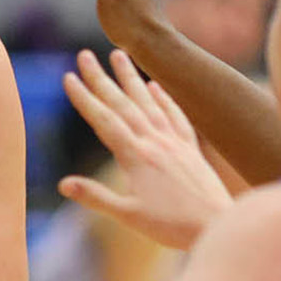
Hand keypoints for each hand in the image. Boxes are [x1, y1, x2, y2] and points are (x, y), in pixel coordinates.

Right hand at [61, 49, 232, 250]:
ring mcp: (174, 142)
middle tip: (85, 55)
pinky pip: (175, 115)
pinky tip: (155, 85)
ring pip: (148, 102)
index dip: (84, 98)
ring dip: (131, 78)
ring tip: (119, 54)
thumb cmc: (171, 226)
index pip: (104, 120)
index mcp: (136, 156)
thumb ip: (95, 197)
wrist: (217, 224)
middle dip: (101, 78)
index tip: (68, 77)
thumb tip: (63, 184)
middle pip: (123, 104)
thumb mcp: (128, 215)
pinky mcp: (190, 148)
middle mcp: (154, 142)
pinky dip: (164, 98)